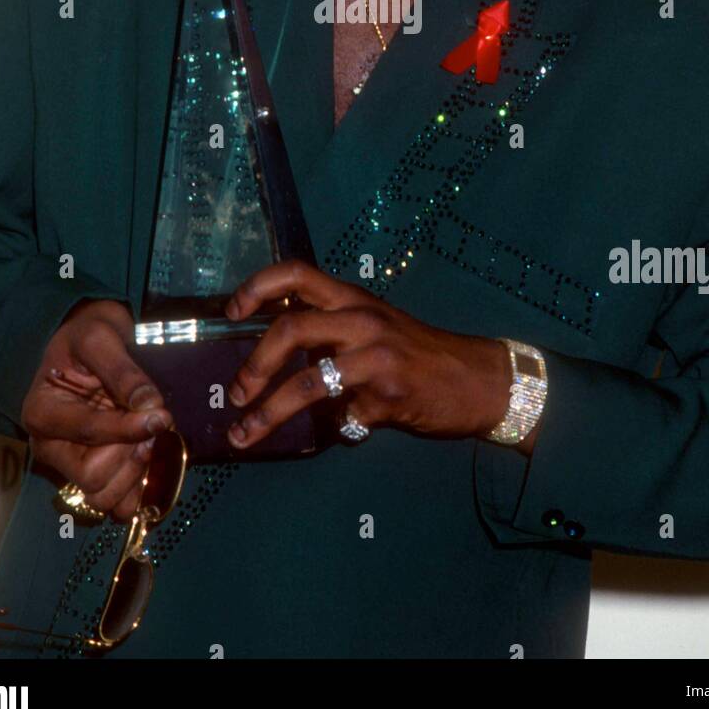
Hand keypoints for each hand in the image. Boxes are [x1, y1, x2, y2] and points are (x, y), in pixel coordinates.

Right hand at [20, 299, 172, 522]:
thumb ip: (123, 371)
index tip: (161, 416)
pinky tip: (150, 458)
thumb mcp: (100, 338)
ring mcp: (70, 467)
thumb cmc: (86, 337)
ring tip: (149, 439)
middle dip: (129, 454)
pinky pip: (117, 506)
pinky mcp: (93, 477)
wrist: (87, 345)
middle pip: (91, 477)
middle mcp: (51, 448)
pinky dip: (139, 490)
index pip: (88, 433)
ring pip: (103, 498)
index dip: (128, 429)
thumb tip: (149, 407)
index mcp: (42, 413)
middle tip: (152, 425)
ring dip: (136, 472)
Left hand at [224, 261, 512, 448]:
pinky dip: (334, 430)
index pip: (297, 273)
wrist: (477, 379)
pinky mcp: (388, 397)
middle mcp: (362, 320)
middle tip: (236, 392)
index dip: (257, 287)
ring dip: (268, 413)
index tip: (230, 311)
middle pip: (291, 329)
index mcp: (354, 298)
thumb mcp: (375, 327)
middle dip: (254, 364)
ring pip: (306, 383)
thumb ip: (332, 331)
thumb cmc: (419, 353)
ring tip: (245, 435)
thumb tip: (275, 355)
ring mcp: (376, 358)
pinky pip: (342, 419)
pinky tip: (344, 430)